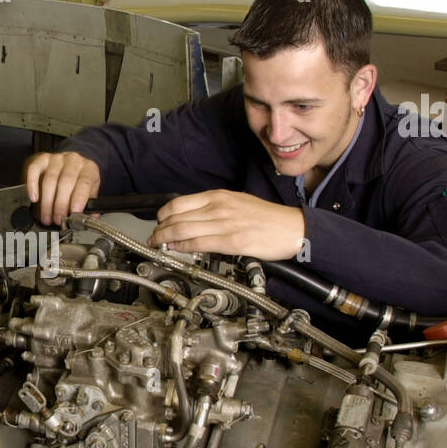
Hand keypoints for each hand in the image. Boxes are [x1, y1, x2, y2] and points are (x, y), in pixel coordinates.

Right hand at [24, 152, 100, 225]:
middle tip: (58, 219)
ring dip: (47, 202)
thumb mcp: (89, 190)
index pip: (85, 182)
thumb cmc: (78, 180)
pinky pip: (34, 170)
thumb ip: (89, 204)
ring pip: (50, 180)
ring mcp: (57, 158)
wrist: (67, 164)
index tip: (74, 212)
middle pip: (66, 182)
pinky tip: (34, 199)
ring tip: (47, 217)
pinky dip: (32, 185)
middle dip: (61, 204)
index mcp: (89, 168)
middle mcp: (73, 160)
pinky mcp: (41, 159)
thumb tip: (88, 218)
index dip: (79, 198)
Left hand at [148, 190, 305, 260]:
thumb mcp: (237, 204)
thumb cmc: (268, 218)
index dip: (163, 215)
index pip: (179, 203)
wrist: (292, 228)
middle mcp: (218, 207)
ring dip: (165, 239)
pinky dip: (182, 248)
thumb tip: (194, 220)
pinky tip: (175, 250)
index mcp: (219, 197)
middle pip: (177, 217)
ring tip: (158, 245)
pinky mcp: (231, 241)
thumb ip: (215, 210)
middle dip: (160, 229)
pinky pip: (198, 244)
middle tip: (153, 237)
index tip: (158, 223)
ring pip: (183, 230)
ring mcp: (224, 224)